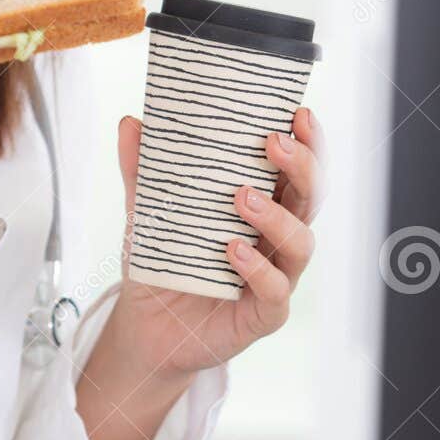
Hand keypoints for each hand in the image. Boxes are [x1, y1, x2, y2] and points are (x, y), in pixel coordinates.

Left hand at [111, 105, 325, 377]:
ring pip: (300, 243)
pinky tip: (233, 250)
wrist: (146, 326)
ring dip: (277, 216)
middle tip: (275, 143)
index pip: (297, 169)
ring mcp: (276, 276)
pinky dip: (257, 269)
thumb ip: (142, 170)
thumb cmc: (162, 262)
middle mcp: (277, 238)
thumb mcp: (147, 212)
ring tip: (242, 196)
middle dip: (302, 166)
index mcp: (263, 205)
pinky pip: (275, 291)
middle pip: (309, 199)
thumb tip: (130, 122)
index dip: (308, 142)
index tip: (298, 112)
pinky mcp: (263, 314)